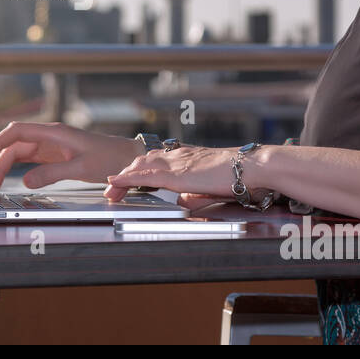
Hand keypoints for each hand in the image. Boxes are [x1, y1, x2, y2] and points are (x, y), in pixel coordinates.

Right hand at [0, 122, 141, 192]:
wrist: (127, 158)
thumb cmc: (109, 158)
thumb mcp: (81, 168)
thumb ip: (52, 174)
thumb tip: (25, 181)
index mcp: (55, 133)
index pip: (17, 132)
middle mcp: (50, 136)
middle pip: (15, 145)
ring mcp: (52, 146)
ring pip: (21, 153)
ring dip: (6, 167)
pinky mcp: (56, 155)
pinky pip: (31, 160)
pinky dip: (18, 169)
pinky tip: (10, 179)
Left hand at [103, 144, 251, 206]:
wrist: (250, 167)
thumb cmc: (237, 176)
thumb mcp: (210, 186)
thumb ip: (193, 193)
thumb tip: (183, 202)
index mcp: (186, 157)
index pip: (155, 161)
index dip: (137, 170)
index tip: (124, 179)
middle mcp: (178, 156)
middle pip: (142, 162)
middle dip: (124, 174)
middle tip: (111, 189)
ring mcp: (176, 163)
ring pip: (140, 166)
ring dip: (121, 178)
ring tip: (109, 189)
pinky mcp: (177, 173)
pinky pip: (145, 175)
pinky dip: (127, 178)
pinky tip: (115, 182)